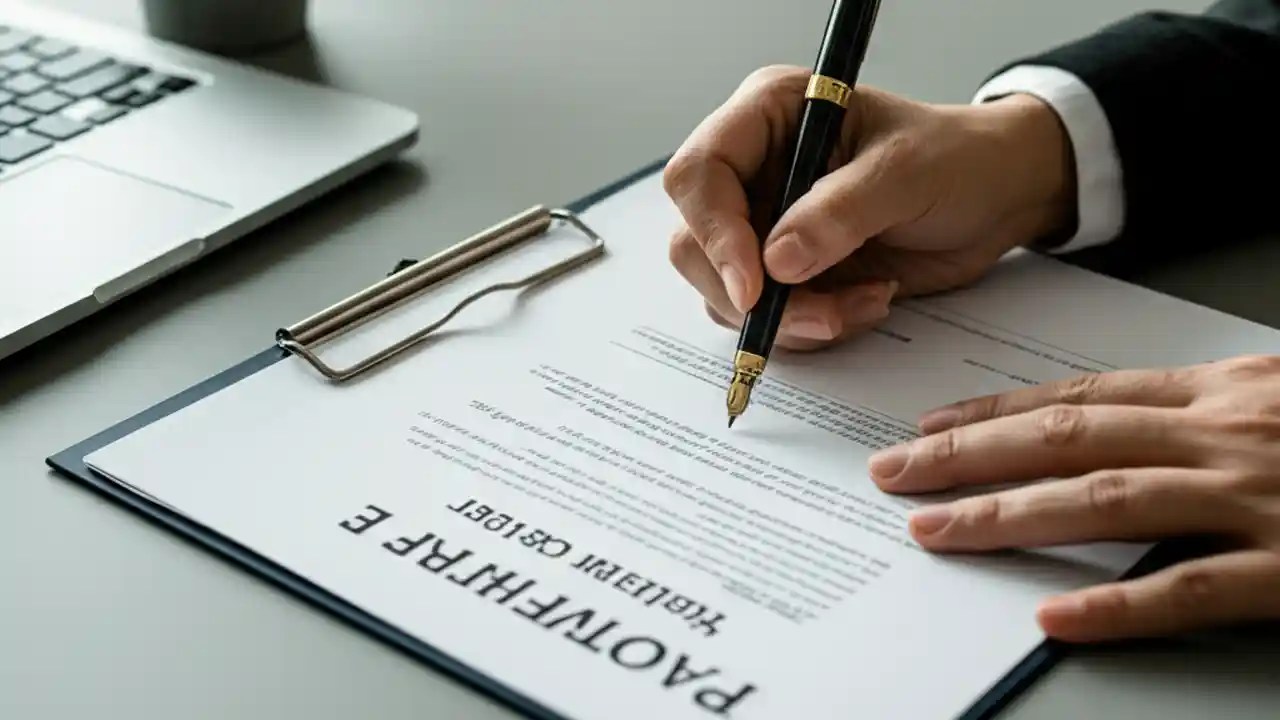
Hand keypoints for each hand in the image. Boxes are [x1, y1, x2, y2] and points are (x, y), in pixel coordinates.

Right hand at [663, 65, 1075, 349]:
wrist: (997, 198)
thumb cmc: (957, 159)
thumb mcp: (906, 173)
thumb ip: (840, 212)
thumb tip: (776, 262)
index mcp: (767, 117)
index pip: (698, 174)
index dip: (715, 233)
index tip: (756, 286)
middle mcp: (753, 171)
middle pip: (695, 244)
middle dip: (753, 295)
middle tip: (819, 316)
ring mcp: (765, 225)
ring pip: (727, 293)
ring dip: (793, 318)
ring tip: (864, 300)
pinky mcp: (786, 272)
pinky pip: (769, 319)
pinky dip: (814, 327)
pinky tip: (866, 301)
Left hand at [868, 355, 1279, 642]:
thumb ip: (1204, 414)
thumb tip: (1126, 428)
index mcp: (1222, 394)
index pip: (1085, 398)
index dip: (997, 413)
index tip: (931, 426)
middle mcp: (1224, 437)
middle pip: (1071, 439)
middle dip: (970, 456)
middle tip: (897, 473)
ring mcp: (1253, 499)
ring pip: (1108, 502)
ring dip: (1011, 517)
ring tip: (937, 532)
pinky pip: (1189, 589)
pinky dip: (1118, 605)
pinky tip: (1056, 616)